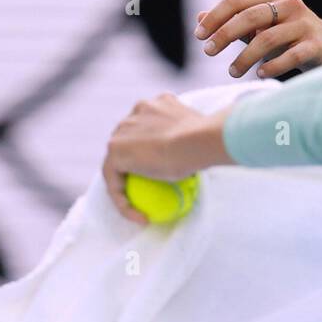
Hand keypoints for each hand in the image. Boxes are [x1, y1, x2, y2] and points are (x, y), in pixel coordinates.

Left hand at [102, 94, 232, 222]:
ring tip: (142, 210)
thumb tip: (198, 160)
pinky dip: (125, 202)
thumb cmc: (206, 142)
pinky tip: (141, 218)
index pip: (149, 127)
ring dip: (128, 187)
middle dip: (136, 165)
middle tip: (151, 191)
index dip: (155, 149)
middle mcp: (137, 111)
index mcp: (157, 104)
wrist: (198, 139)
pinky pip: (115, 182)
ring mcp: (123, 128)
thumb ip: (190, 142)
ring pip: (119, 163)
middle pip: (130, 141)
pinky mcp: (114, 149)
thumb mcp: (198, 139)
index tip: (168, 171)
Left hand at [193, 0, 321, 78]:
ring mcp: (305, 23)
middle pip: (249, 16)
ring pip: (267, 38)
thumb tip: (199, 18)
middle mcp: (289, 4)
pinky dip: (272, 66)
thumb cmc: (292, 38)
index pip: (236, 1)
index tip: (199, 36)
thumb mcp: (262, 27)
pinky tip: (260, 75)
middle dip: (224, 35)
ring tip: (232, 72)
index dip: (215, 17)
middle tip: (208, 52)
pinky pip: (291, 56)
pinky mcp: (317, 44)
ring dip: (244, 57)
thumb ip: (233, 22)